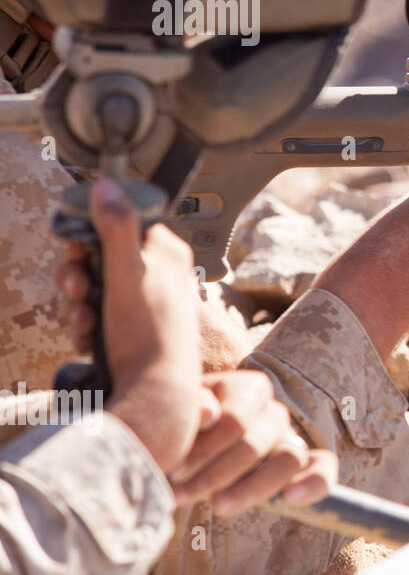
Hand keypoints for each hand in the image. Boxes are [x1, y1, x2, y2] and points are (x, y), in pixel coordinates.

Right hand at [62, 242, 252, 375]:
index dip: (92, 235)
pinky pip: (99, 315)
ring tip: (87, 323)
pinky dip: (88, 326)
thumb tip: (106, 184)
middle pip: (101, 257)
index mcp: (167, 251)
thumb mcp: (127, 272)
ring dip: (80, 305)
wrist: (153, 390)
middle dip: (78, 276)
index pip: (122, 223)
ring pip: (95, 288)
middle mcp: (159, 272)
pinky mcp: (134, 325)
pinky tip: (90, 339)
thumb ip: (116, 227)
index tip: (77, 248)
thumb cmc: (148, 332)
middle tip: (78, 290)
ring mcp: (146, 300)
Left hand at [169, 371, 337, 515]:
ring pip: (289, 459)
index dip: (202, 450)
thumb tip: (208, 412)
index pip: (235, 422)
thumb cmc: (180, 425)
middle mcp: (274, 412)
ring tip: (219, 507)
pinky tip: (292, 499)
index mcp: (249, 389)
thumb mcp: (177, 408)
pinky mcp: (303, 466)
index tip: (171, 471)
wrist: (185, 444)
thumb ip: (191, 404)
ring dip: (251, 488)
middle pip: (255, 445)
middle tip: (176, 496)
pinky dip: (314, 482)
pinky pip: (322, 468)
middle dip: (212, 475)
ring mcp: (290, 439)